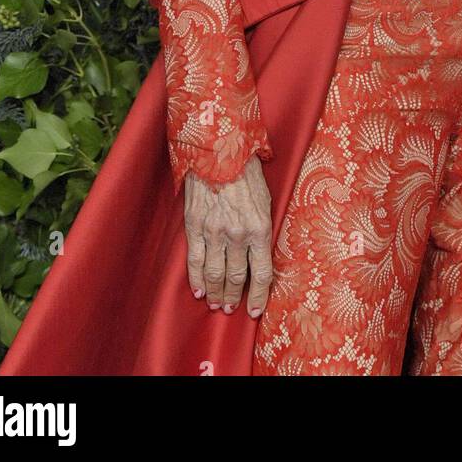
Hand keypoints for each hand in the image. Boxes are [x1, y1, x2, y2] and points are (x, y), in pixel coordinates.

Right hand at [184, 157, 273, 318]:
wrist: (219, 150)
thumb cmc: (247, 172)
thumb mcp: (266, 200)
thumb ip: (263, 228)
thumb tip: (261, 254)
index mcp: (260, 228)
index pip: (262, 274)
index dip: (258, 296)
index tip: (254, 311)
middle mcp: (237, 234)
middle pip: (236, 277)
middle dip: (234, 297)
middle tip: (231, 308)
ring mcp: (214, 232)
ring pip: (214, 273)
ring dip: (216, 293)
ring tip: (217, 304)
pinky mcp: (195, 226)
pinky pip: (194, 260)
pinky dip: (196, 279)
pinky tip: (199, 291)